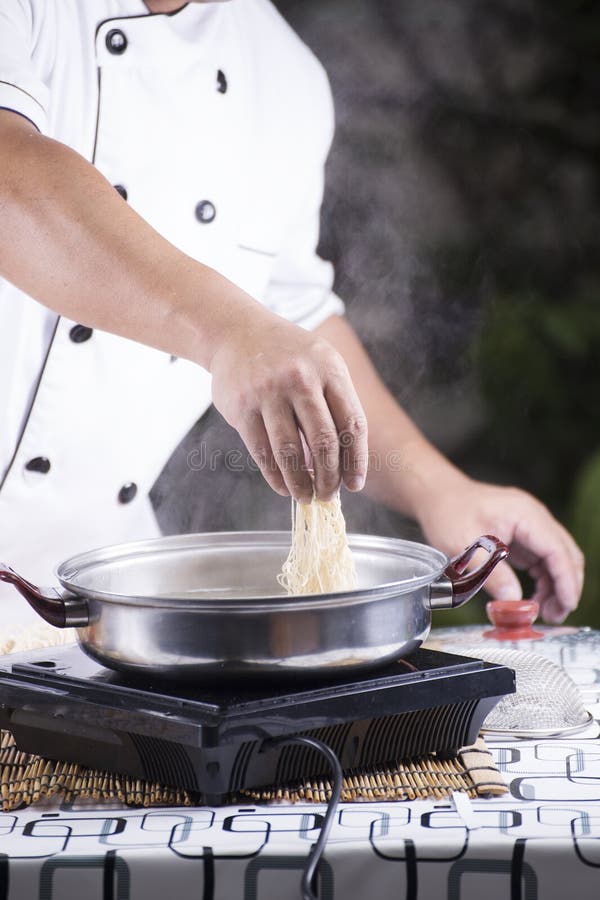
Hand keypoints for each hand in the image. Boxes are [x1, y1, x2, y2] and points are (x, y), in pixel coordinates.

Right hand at [210, 311, 367, 501]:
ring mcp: (268, 391)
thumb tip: (340, 467)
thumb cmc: (288, 357)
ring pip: (290, 452)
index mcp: (329, 369)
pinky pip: (262, 451)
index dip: (356, 460)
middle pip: (324, 441)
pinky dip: (275, 476)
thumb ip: (333, 408)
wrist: (237, 331)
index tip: (354, 484)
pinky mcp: (241, 406)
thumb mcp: (320, 366)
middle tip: (327, 496)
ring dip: (300, 483)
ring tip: (306, 497)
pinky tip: (282, 486)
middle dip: (328, 477)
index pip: (352, 423)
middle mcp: (301, 378)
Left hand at [415, 472, 583, 623]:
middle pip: (565, 554)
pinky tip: (536, 598)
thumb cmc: (448, 513)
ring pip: (557, 559)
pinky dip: (545, 580)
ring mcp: (530, 525)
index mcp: (524, 514)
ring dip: (556, 586)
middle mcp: (534, 517)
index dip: (566, 579)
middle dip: (566, 586)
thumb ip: (491, 574)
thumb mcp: (464, 547)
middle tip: (556, 616)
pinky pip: (543, 559)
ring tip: (547, 612)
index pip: (556, 549)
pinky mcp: (523, 535)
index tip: (568, 604)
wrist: (437, 496)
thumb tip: (513, 601)